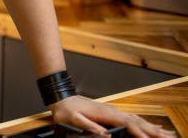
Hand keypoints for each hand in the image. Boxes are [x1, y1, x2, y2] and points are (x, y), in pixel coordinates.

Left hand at [50, 95, 175, 136]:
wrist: (61, 98)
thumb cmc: (66, 110)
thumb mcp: (73, 119)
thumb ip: (89, 126)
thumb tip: (105, 135)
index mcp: (105, 114)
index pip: (127, 124)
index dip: (140, 132)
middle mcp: (112, 111)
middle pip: (137, 121)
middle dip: (153, 130)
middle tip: (170, 137)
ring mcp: (113, 111)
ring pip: (137, 120)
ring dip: (152, 127)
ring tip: (167, 133)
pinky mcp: (112, 113)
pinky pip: (132, 119)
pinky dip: (144, 123)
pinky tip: (150, 127)